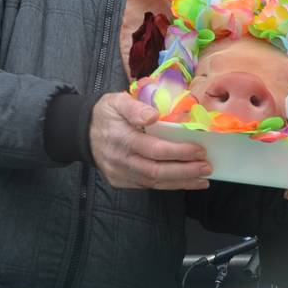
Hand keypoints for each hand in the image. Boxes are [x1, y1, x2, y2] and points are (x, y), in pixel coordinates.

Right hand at [89, 92, 210, 189]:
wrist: (81, 133)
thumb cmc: (105, 114)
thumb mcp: (116, 102)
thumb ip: (135, 107)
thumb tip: (153, 116)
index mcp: (121, 138)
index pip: (153, 149)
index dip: (178, 152)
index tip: (199, 150)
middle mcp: (120, 160)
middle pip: (156, 171)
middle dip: (184, 171)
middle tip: (206, 167)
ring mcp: (119, 174)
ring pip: (153, 183)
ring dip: (180, 182)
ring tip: (202, 180)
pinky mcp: (120, 182)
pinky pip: (147, 186)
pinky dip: (168, 185)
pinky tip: (184, 182)